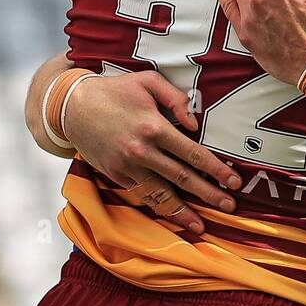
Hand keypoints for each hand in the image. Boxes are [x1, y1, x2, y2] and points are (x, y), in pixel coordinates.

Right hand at [63, 70, 241, 232]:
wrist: (72, 106)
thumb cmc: (115, 90)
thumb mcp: (148, 81)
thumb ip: (177, 98)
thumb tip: (194, 123)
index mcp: (153, 127)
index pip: (192, 153)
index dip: (216, 169)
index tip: (233, 181)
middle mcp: (141, 151)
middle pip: (182, 178)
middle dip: (209, 195)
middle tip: (230, 207)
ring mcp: (127, 167)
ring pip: (161, 195)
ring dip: (183, 212)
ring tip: (202, 225)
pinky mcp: (116, 176)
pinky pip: (142, 195)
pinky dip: (159, 208)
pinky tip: (174, 216)